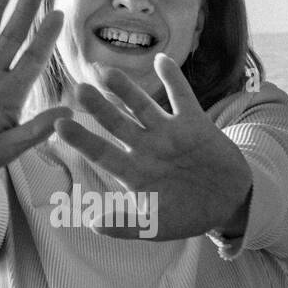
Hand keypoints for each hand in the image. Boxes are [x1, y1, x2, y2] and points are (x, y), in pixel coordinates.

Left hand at [52, 53, 252, 240]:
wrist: (228, 202)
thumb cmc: (188, 216)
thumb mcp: (156, 227)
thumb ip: (125, 225)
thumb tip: (92, 223)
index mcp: (134, 172)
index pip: (102, 153)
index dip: (82, 140)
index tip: (60, 125)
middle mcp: (146, 147)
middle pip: (118, 124)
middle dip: (99, 108)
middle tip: (79, 89)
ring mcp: (169, 133)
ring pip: (143, 106)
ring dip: (126, 89)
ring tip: (106, 72)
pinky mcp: (194, 123)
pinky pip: (182, 97)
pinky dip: (173, 80)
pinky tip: (161, 60)